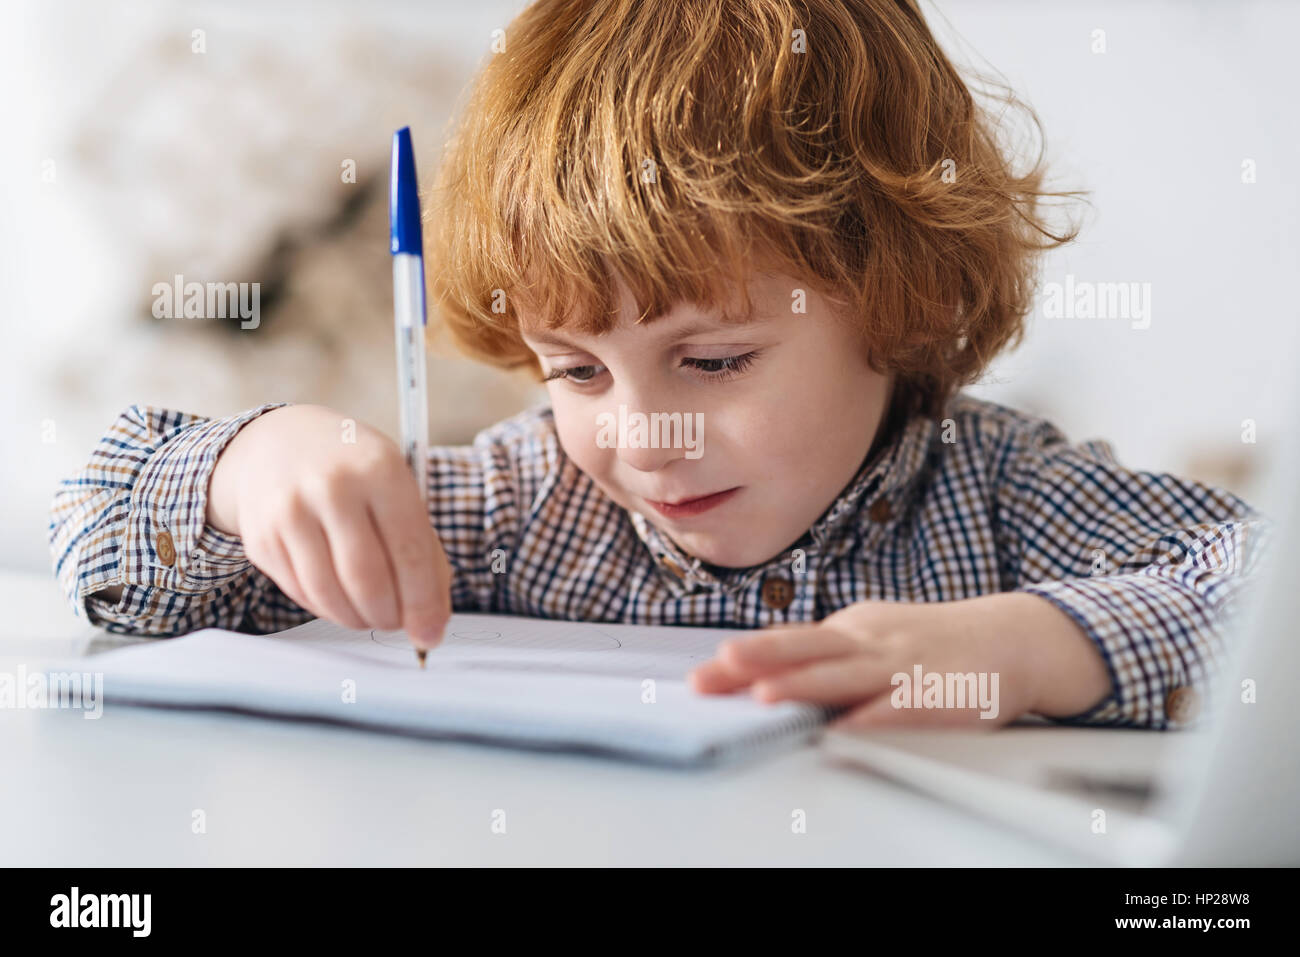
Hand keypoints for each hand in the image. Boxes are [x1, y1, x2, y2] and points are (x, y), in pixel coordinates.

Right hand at [206, 404, 451, 649]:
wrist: (278, 441)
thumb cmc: (352, 469)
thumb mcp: (396, 484)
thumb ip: (420, 546)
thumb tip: (431, 616)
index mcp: (380, 470)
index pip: (409, 551)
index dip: (423, 602)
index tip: (430, 632)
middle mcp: (332, 487)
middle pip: (367, 580)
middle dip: (389, 616)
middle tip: (399, 624)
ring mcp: (290, 512)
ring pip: (330, 594)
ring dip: (357, 619)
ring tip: (372, 615)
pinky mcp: (261, 538)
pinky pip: (301, 593)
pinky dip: (328, 608)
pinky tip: (340, 598)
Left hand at [688, 593, 1109, 728]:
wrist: (1013, 639)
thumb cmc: (931, 645)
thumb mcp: (873, 638)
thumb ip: (826, 656)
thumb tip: (761, 674)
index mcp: (851, 630)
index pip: (788, 644)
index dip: (744, 661)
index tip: (701, 678)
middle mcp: (871, 643)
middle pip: (807, 649)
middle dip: (760, 659)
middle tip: (718, 669)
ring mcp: (904, 667)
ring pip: (846, 675)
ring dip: (804, 685)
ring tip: (765, 697)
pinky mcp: (939, 694)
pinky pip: (902, 708)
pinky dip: (873, 717)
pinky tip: (847, 729)